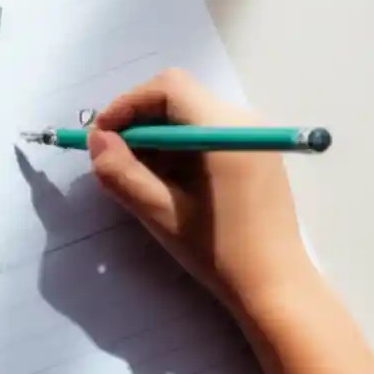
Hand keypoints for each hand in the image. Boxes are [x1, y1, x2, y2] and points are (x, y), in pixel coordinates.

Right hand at [87, 69, 312, 309]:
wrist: (276, 286)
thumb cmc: (220, 252)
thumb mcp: (161, 214)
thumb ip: (123, 173)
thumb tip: (97, 139)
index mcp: (224, 130)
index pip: (169, 87)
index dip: (128, 103)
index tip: (102, 136)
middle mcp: (243, 121)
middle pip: (180, 96)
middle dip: (139, 119)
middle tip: (113, 156)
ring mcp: (253, 136)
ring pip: (191, 113)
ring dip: (158, 135)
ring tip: (138, 174)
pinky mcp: (255, 153)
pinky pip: (207, 131)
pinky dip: (179, 145)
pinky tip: (168, 180)